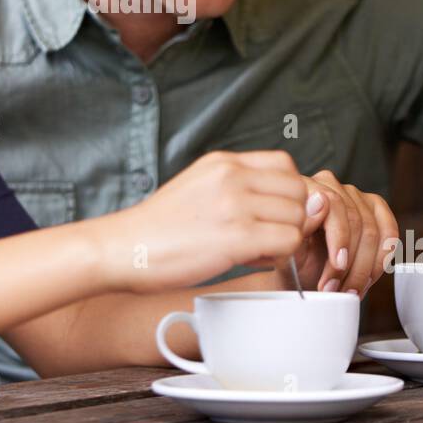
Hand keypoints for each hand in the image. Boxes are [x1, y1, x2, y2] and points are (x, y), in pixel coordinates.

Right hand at [98, 150, 307, 293]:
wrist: (124, 248)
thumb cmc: (160, 228)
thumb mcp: (199, 188)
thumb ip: (239, 188)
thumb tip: (287, 204)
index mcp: (223, 162)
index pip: (285, 164)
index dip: (287, 192)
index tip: (273, 213)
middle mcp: (231, 176)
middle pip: (298, 190)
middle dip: (293, 216)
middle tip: (270, 236)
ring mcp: (235, 204)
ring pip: (298, 217)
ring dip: (287, 238)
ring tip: (258, 249)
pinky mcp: (237, 236)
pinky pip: (288, 241)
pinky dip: (280, 255)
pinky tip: (254, 260)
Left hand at [273, 170, 399, 296]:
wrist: (302, 276)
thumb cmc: (292, 263)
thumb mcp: (288, 251)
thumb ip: (300, 226)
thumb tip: (319, 202)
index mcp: (304, 189)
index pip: (333, 202)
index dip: (339, 236)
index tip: (338, 265)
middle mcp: (331, 186)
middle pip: (356, 220)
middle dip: (349, 262)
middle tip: (336, 288)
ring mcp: (355, 196)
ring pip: (373, 231)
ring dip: (363, 269)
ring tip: (348, 291)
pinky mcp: (376, 209)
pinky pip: (390, 234)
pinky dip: (380, 262)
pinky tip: (366, 280)